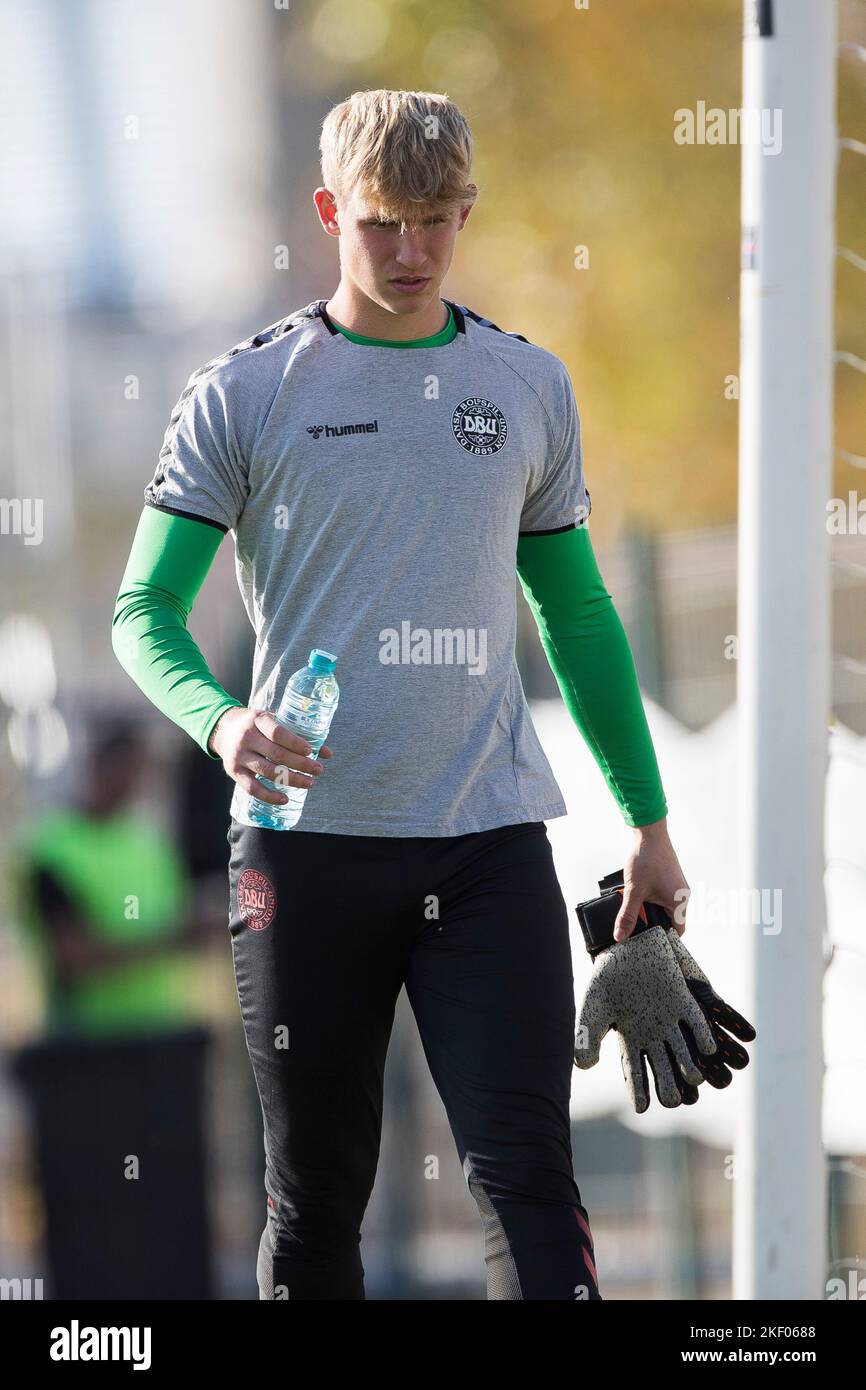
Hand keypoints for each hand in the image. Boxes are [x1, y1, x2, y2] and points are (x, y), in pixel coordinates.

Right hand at [208, 706, 333, 804]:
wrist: (223, 729)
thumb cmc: (257, 726)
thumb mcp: (273, 722)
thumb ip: (298, 735)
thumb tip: (327, 753)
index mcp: (257, 719)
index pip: (277, 732)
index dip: (295, 742)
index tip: (310, 751)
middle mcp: (246, 737)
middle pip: (276, 754)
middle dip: (300, 764)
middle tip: (318, 770)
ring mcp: (239, 755)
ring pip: (267, 771)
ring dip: (291, 780)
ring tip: (309, 783)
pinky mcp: (234, 772)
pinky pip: (252, 788)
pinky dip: (269, 796)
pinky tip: (285, 799)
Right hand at [574, 925, 716, 1112]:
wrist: (623, 943)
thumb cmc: (605, 977)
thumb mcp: (592, 1009)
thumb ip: (586, 1037)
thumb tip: (584, 1067)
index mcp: (631, 1039)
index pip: (636, 1073)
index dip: (640, 1093)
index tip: (643, 1108)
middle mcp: (653, 1034)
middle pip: (665, 1071)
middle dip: (670, 1088)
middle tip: (672, 1098)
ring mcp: (670, 1019)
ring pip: (685, 1054)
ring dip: (691, 1068)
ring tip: (693, 1076)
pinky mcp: (684, 1000)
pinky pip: (698, 1023)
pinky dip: (704, 1036)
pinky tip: (707, 1048)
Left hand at [613, 818, 688, 942]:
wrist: (650, 834)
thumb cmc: (647, 859)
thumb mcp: (634, 890)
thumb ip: (627, 915)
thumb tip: (620, 935)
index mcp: (679, 902)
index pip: (677, 932)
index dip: (663, 939)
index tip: (647, 941)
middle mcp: (682, 896)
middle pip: (669, 921)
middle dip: (653, 923)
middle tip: (637, 923)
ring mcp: (677, 888)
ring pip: (664, 909)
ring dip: (650, 910)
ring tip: (637, 905)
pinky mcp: (671, 882)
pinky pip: (663, 898)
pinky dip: (651, 900)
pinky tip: (639, 895)